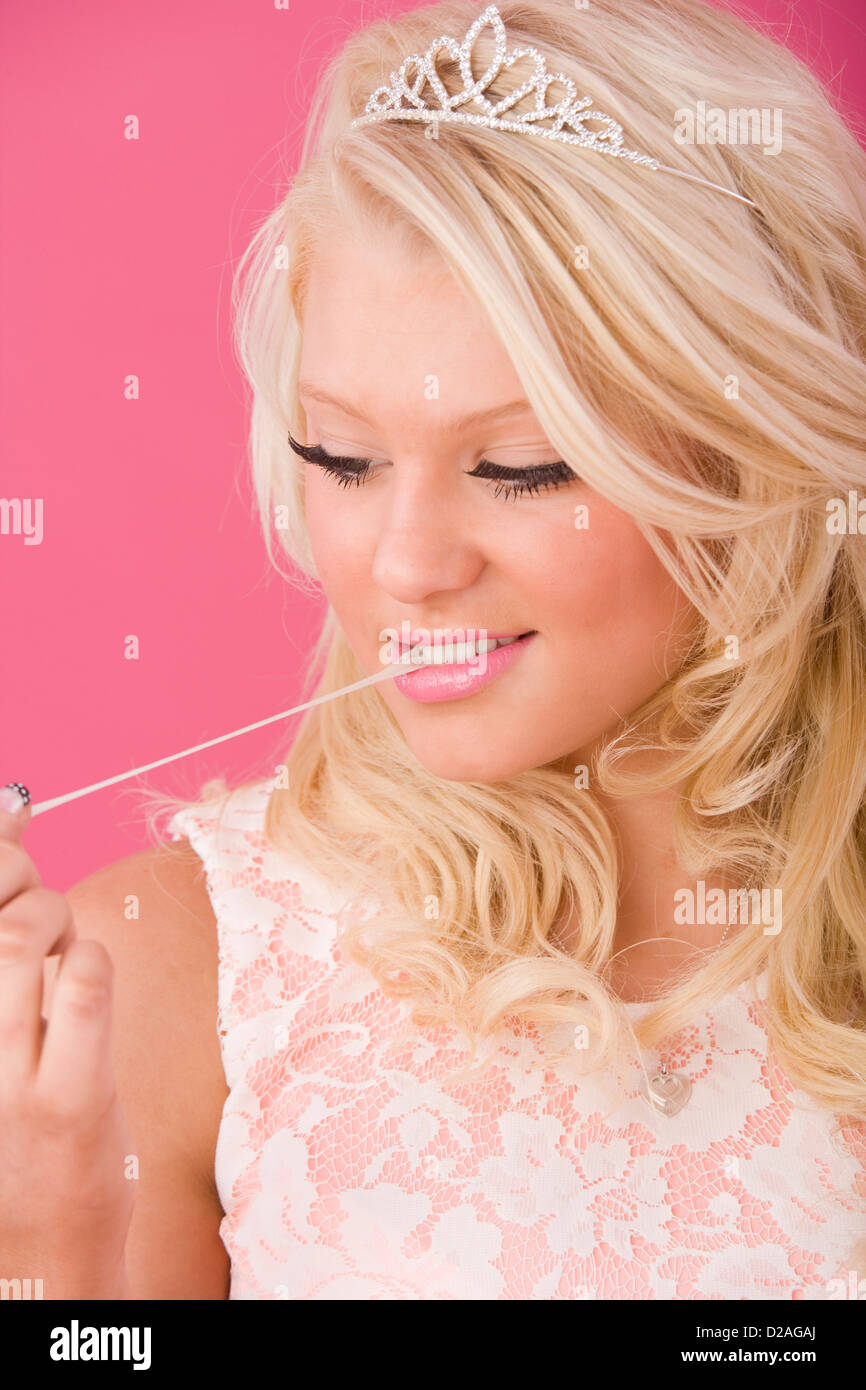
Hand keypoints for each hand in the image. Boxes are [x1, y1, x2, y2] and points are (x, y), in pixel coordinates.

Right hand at [0, 784, 134, 1298]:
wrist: (34, 1258)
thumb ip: (0, 965)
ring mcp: (4, 1074)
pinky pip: (85, 982)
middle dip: (22, 885)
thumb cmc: (8, 1143)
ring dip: (57, 924)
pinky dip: (91, 963)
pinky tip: (82, 983)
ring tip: (57, 957)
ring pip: (27, 937)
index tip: (7, 825)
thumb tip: (15, 847)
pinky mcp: (66, 1097)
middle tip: (34, 911)